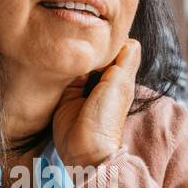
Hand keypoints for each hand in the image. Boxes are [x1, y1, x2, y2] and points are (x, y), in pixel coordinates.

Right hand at [52, 39, 140, 168]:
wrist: (84, 149)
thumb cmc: (106, 119)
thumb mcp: (120, 85)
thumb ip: (126, 59)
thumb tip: (125, 37)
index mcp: (119, 77)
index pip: (116, 48)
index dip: (109, 41)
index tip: (100, 38)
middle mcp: (102, 80)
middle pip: (96, 53)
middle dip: (90, 47)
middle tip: (82, 42)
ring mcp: (83, 87)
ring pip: (79, 60)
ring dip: (75, 56)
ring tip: (70, 51)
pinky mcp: (66, 94)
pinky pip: (64, 73)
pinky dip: (62, 67)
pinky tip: (60, 62)